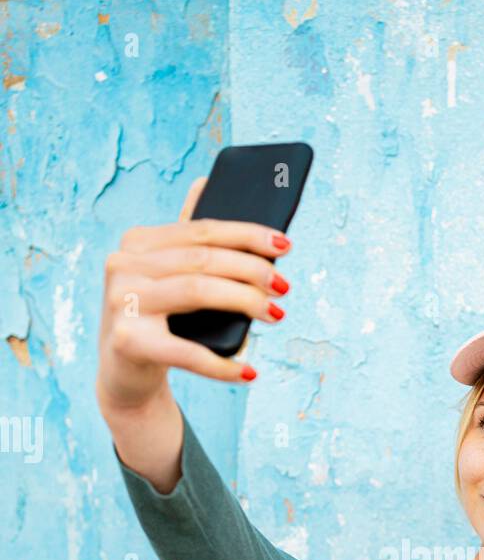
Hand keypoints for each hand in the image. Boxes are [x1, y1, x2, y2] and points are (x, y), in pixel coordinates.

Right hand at [96, 176, 291, 411]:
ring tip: (276, 315)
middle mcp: (122, 266)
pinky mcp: (127, 342)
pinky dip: (222, 364)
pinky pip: (186, 351)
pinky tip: (249, 372)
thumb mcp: (168, 277)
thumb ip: (185, 237)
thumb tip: (206, 182)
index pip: (201, 230)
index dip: (247, 235)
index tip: (285, 244)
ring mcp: (122, 303)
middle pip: (202, 259)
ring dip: (245, 302)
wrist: (124, 377)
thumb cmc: (156, 322)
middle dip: (251, 269)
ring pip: (196, 291)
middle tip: (285, 286)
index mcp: (137, 243)